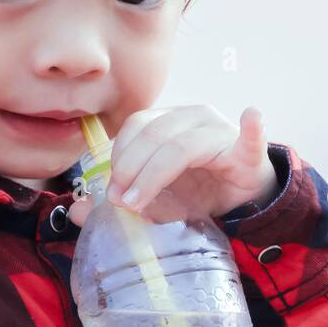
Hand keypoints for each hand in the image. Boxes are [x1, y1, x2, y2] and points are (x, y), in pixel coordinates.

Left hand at [67, 104, 276, 226]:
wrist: (245, 201)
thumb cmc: (200, 193)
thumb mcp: (154, 199)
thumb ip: (119, 201)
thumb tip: (75, 211)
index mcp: (171, 121)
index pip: (137, 125)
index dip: (118, 156)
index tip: (111, 192)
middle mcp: (196, 118)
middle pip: (155, 134)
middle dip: (130, 169)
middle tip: (122, 202)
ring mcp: (223, 132)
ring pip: (182, 145)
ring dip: (154, 175)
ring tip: (140, 203)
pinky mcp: (248, 153)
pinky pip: (250, 139)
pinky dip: (251, 128)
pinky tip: (251, 116)